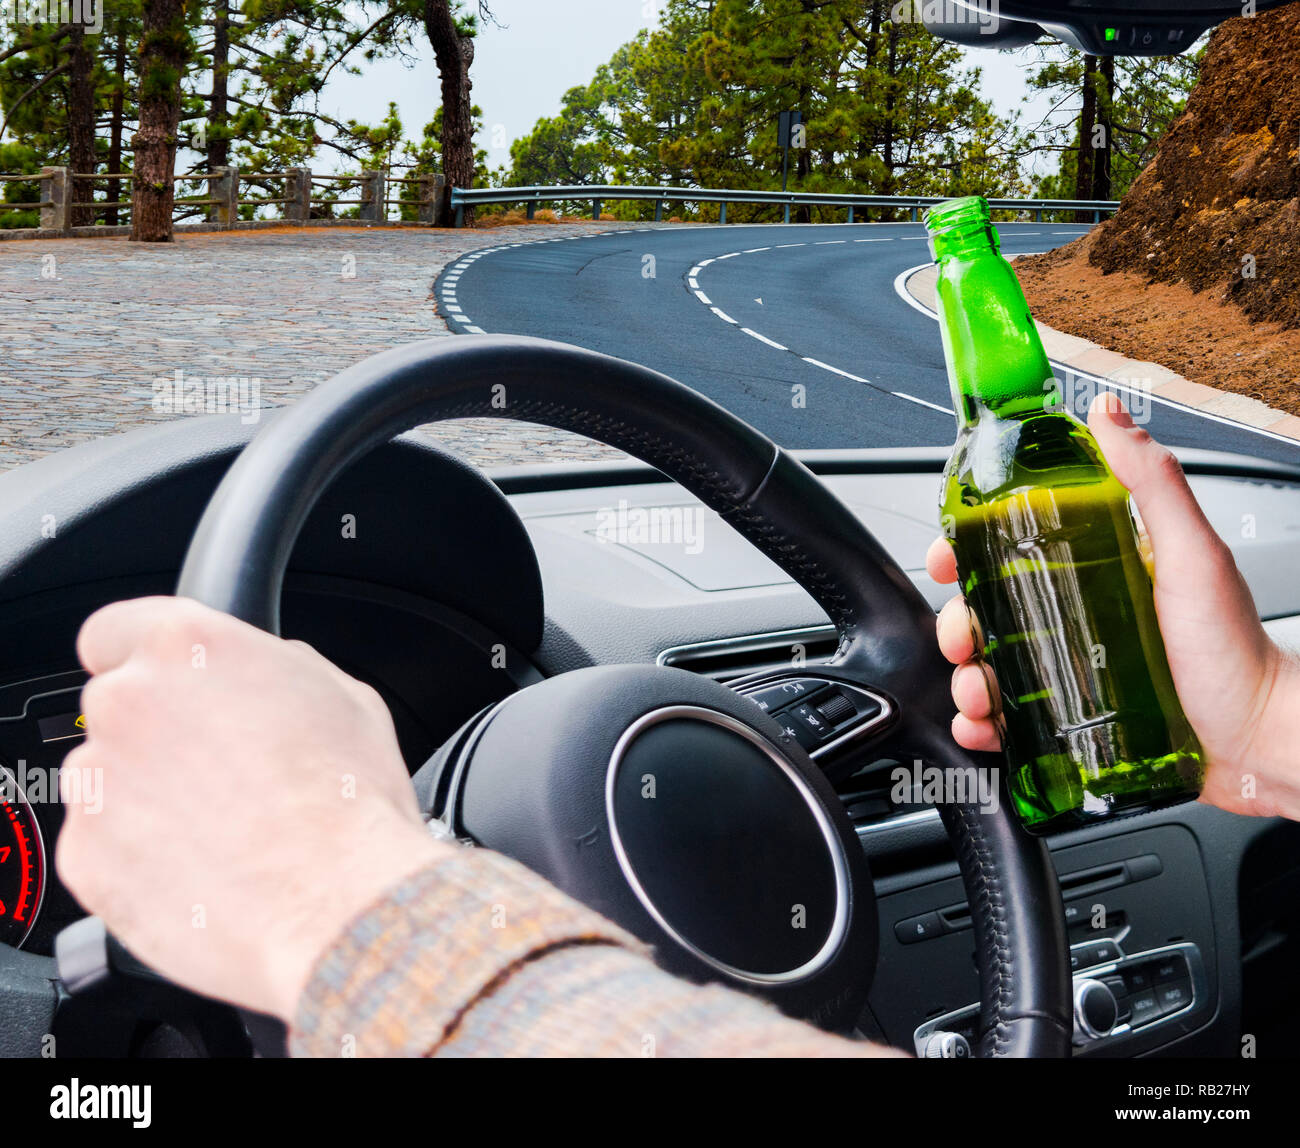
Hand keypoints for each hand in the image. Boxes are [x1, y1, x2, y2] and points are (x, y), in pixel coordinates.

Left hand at [56, 597, 443, 1020]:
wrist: (339, 904)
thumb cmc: (351, 802)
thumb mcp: (344, 697)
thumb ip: (276, 670)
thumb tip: (262, 675)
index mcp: (189, 646)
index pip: (114, 629)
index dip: (144, 659)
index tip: (166, 685)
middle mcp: (129, 702)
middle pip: (118, 707)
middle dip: (161, 733)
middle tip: (224, 768)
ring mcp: (98, 780)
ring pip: (108, 777)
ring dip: (150, 794)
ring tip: (225, 827)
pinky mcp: (84, 855)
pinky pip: (103, 844)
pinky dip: (140, 855)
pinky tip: (206, 866)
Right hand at [926, 391, 1299, 821]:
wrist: (1262, 746)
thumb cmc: (1239, 654)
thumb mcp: (1192, 556)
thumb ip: (1151, 482)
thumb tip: (1108, 413)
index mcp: (1099, 567)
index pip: (1013, 544)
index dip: (967, 548)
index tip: (948, 557)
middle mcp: (1081, 615)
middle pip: (988, 608)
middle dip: (958, 622)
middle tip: (964, 636)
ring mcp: (1075, 670)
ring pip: (991, 665)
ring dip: (966, 676)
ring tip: (980, 691)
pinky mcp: (1074, 721)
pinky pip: (1010, 719)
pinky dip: (982, 722)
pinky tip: (985, 725)